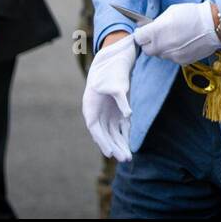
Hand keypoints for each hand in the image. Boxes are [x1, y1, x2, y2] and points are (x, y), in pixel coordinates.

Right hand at [83, 34, 135, 161]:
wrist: (113, 62)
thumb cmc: (111, 72)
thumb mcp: (116, 84)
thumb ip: (121, 99)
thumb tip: (129, 115)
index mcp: (91, 108)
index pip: (96, 129)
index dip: (103, 142)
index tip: (110, 153)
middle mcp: (98, 114)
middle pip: (105, 135)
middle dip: (114, 147)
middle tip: (125, 159)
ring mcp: (107, 114)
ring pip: (113, 134)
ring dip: (120, 145)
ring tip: (128, 157)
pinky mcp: (116, 113)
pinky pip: (120, 128)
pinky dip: (124, 136)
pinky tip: (129, 146)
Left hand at [133, 1, 220, 63]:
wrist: (213, 26)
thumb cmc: (193, 15)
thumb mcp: (171, 12)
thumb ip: (157, 22)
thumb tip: (150, 27)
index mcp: (156, 31)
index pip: (138, 37)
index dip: (141, 33)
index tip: (144, 31)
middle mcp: (161, 46)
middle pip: (146, 49)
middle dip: (149, 43)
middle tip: (157, 36)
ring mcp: (171, 55)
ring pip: (160, 54)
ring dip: (162, 48)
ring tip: (174, 38)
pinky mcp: (181, 61)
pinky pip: (172, 58)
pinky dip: (174, 52)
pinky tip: (182, 43)